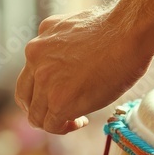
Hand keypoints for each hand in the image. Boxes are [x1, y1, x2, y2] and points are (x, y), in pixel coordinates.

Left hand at [16, 9, 152, 133]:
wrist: (128, 33)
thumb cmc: (113, 29)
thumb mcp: (71, 26)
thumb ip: (59, 43)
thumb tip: (65, 57)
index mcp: (37, 46)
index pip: (28, 78)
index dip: (42, 91)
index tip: (61, 93)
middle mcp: (35, 63)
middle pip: (26, 98)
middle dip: (42, 109)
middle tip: (61, 112)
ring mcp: (45, 83)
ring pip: (37, 116)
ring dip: (54, 121)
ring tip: (75, 119)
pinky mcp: (59, 102)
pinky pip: (52, 125)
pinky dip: (64, 128)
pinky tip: (81, 121)